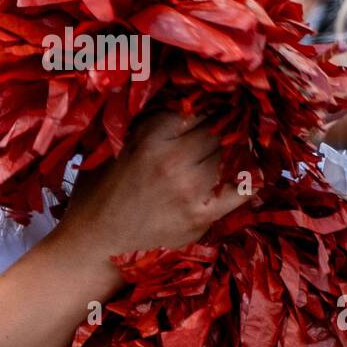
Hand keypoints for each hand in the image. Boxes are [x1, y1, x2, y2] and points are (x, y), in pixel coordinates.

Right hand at [58, 110, 250, 262]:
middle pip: (218, 129)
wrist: (94, 244)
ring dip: (235, 149)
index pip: (197, 108)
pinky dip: (251, 175)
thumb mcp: (113, 146)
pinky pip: (243, 188)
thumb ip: (145, 123)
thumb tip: (181, 102)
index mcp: (149, 136)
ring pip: (232, 154)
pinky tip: (252, 168)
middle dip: (222, 127)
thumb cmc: (98, 192)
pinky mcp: (202, 215)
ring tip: (234, 147)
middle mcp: (172, 159)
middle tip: (225, 128)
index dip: (206, 107)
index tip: (212, 109)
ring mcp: (190, 188)